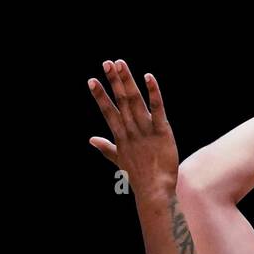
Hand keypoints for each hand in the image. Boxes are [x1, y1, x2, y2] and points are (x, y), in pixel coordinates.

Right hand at [88, 60, 179, 198]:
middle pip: (120, 102)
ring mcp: (146, 131)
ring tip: (120, 64)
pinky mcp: (162, 132)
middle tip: (107, 63)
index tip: (92, 80)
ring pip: (135, 101)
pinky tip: (148, 77)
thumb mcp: (118, 160)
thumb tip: (91, 139)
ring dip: (127, 81)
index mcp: (121, 136)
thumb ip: (105, 147)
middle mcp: (131, 131)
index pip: (108, 112)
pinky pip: (158, 109)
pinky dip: (153, 93)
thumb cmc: (138, 177)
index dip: (100, 96)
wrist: (154, 191)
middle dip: (113, 81)